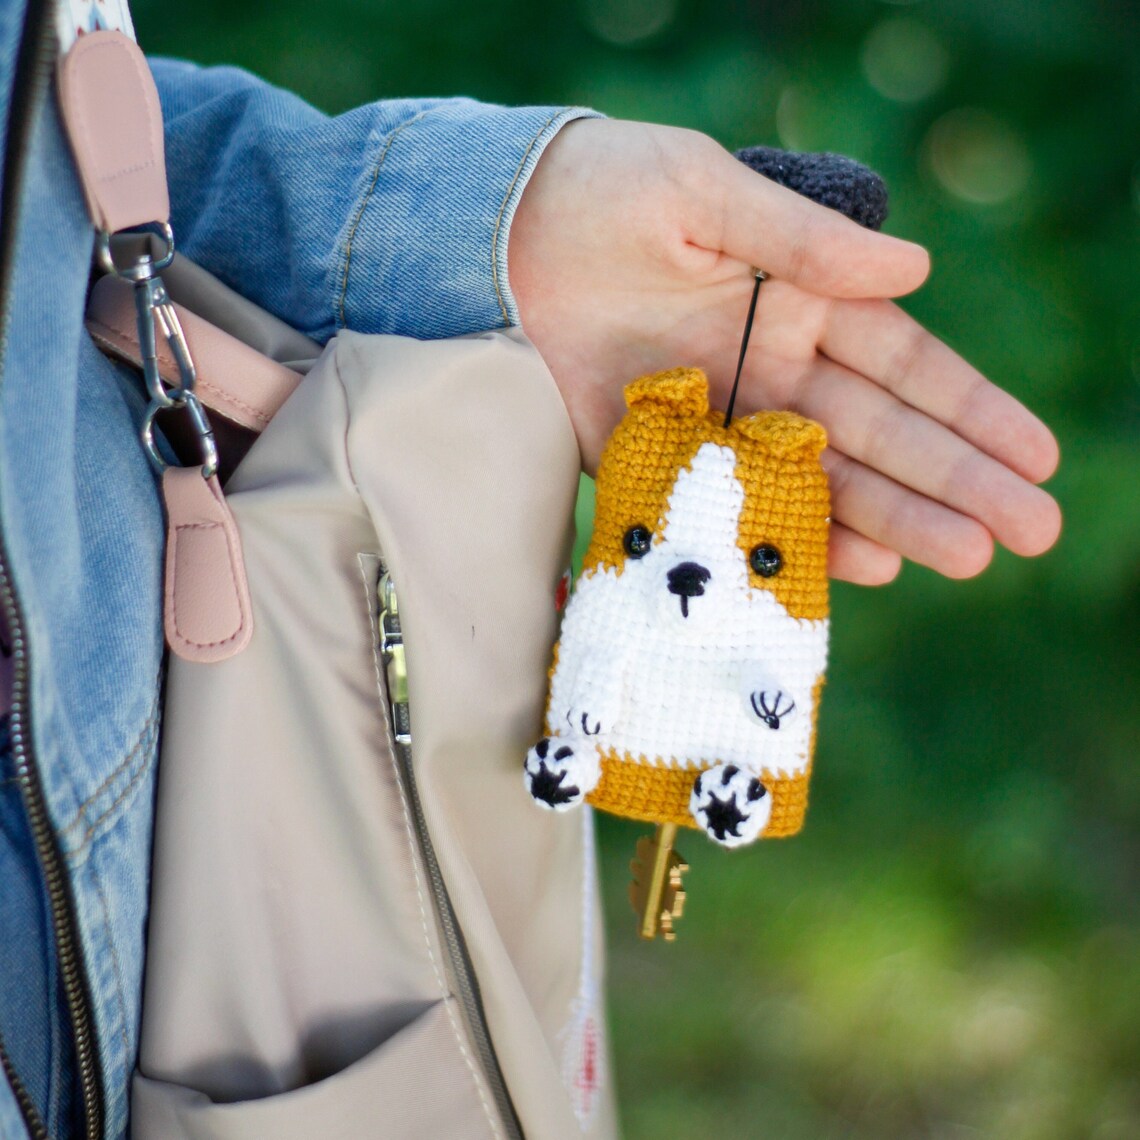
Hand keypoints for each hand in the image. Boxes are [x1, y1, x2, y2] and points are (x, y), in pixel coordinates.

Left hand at [508, 119, 1060, 584]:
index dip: (969, 408)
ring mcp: (719, 420)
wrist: (497, 236)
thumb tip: (916, 268)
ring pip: (822, 477)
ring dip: (894, 519)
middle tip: (1027, 532)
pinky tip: (858, 565)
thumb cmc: (605, 190)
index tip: (1035, 454)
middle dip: (955, 479)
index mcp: (797, 301)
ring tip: (967, 557)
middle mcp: (771, 369)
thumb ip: (801, 240)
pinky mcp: (656, 457)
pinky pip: (732, 504)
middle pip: (879, 433)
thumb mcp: (704, 194)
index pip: (903, 363)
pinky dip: (791, 533)